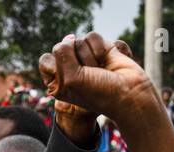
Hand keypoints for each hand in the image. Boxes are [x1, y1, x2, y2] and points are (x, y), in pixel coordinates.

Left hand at [39, 33, 155, 122]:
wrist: (127, 93)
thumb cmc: (97, 93)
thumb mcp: (70, 79)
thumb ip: (62, 53)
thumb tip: (70, 37)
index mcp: (56, 81)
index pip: (45, 60)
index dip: (57, 66)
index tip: (70, 81)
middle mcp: (68, 68)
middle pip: (61, 48)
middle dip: (76, 61)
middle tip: (89, 77)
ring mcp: (84, 58)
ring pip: (77, 40)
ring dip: (90, 57)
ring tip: (99, 70)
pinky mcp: (99, 48)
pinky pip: (92, 36)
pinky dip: (100, 48)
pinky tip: (106, 61)